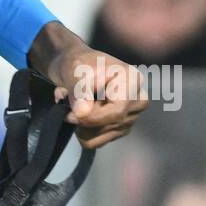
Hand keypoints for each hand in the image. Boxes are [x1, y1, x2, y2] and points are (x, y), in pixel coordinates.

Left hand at [27, 21, 148, 150]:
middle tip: (68, 99)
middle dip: (82, 117)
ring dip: (78, 122)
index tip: (71, 112)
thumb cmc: (78, 63)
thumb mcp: (74, 70)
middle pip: (109, 126)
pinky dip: (80, 129)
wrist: (74, 69)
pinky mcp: (118, 130)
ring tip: (74, 102)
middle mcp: (137, 102)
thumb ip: (79, 90)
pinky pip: (94, 142)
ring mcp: (130, 118)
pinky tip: (80, 112)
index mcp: (133, 81)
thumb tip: (82, 113)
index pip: (117, 111)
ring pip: (98, 137)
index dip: (92, 117)